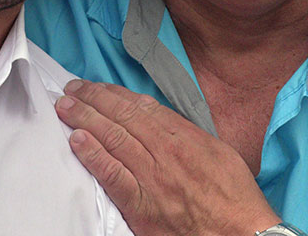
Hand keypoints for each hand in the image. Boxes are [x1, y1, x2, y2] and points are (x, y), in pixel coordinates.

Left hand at [55, 79, 278, 235]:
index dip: (116, 94)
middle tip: (72, 89)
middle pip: (123, 116)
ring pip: (114, 138)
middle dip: (94, 99)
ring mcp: (153, 178)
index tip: (98, 87)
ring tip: (66, 106)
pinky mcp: (143, 205)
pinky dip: (93, 155)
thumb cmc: (234, 198)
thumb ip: (189, 134)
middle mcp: (166, 151)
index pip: (142, 107)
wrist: (241, 234)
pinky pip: (113, 176)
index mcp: (185, 137)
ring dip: (85, 119)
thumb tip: (164, 120)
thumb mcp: (219, 153)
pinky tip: (77, 140)